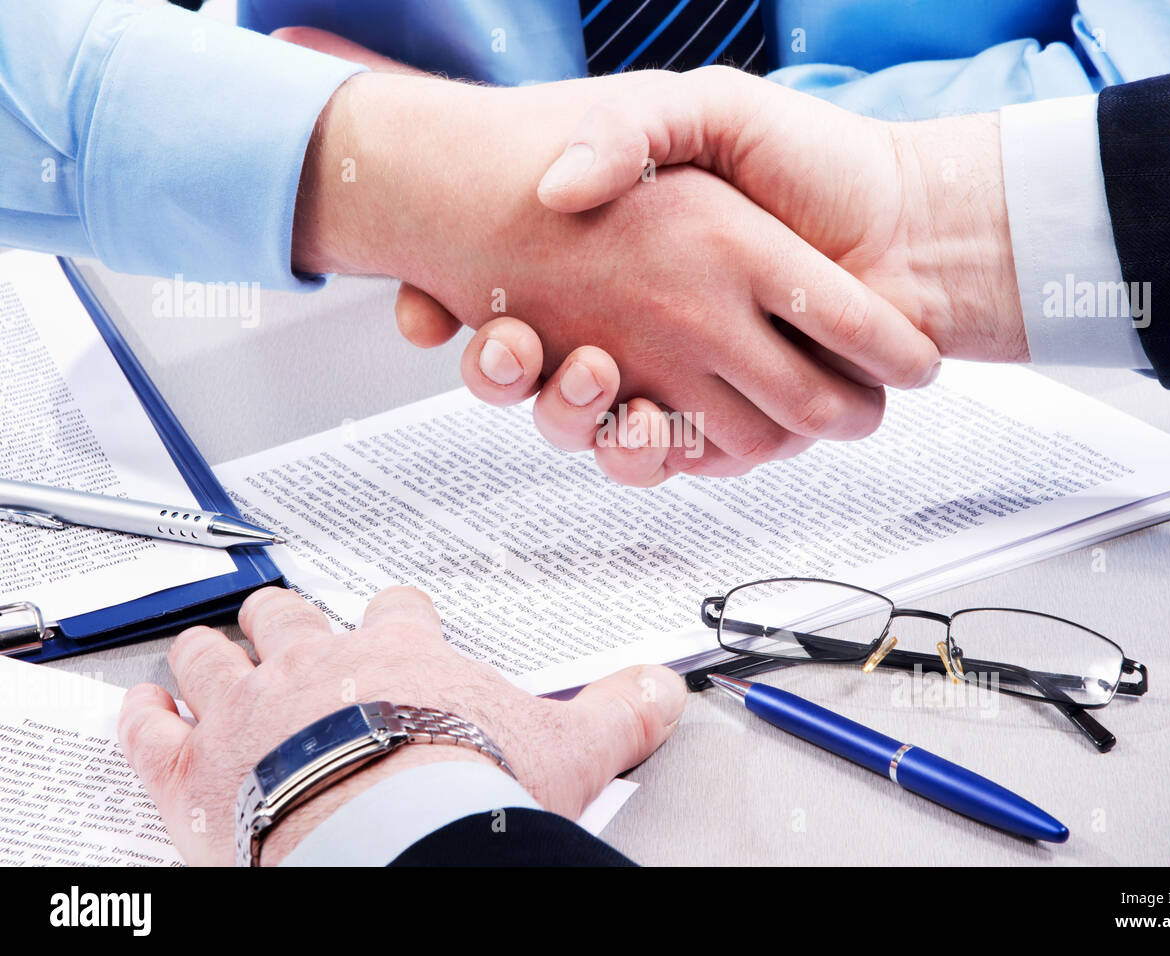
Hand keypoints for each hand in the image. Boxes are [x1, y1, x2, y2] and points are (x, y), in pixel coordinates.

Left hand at [117, 586, 685, 865]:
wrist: (391, 839)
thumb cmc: (466, 788)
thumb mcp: (567, 747)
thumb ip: (620, 711)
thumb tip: (665, 690)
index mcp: (401, 655)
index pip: (396, 609)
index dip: (393, 612)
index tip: (394, 617)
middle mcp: (320, 665)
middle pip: (290, 614)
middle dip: (286, 618)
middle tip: (287, 626)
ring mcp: (252, 709)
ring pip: (214, 651)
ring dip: (210, 652)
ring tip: (207, 653)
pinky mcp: (199, 767)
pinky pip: (152, 725)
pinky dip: (144, 716)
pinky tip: (144, 712)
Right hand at [282, 30, 939, 481]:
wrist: (908, 222)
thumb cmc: (812, 157)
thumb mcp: (705, 109)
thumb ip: (627, 128)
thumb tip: (555, 185)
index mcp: (624, 257)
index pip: (508, 297)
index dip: (447, 309)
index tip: (428, 311)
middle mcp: (640, 323)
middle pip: (531, 372)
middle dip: (500, 371)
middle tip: (504, 341)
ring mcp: (678, 377)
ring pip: (585, 426)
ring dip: (564, 413)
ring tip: (588, 373)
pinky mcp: (721, 426)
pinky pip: (659, 459)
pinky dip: (639, 451)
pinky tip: (644, 416)